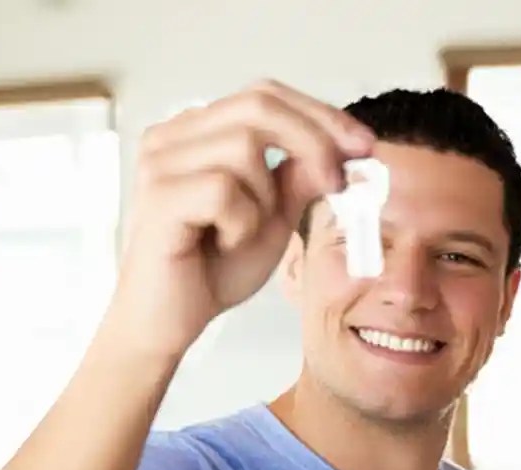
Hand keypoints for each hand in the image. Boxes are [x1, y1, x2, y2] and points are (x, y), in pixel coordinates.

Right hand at [103, 79, 374, 359]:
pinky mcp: (158, 195)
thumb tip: (342, 147)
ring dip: (264, 199)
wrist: (169, 323)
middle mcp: (171, 137)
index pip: (265, 96)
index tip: (363, 144)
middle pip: (258, 106)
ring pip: (244, 149)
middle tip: (338, 181)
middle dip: (312, 141)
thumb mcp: (273, 217)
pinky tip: (223, 244)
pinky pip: (224, 190)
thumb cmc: (212, 270)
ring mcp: (159, 163)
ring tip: (243, 233)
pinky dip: (241, 223)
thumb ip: (299, 178)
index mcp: (196, 132)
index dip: (320, 115)